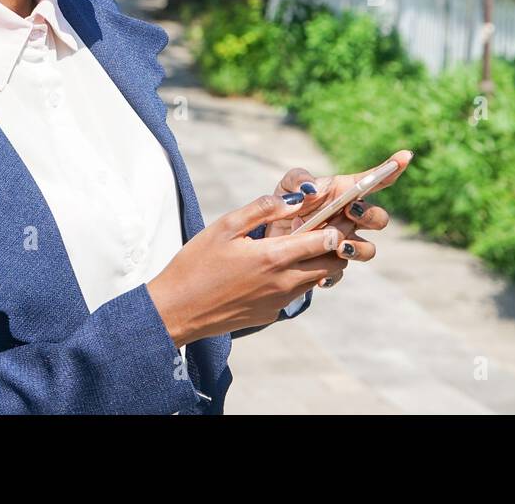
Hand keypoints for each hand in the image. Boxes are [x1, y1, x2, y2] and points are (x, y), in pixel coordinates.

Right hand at [147, 193, 348, 346]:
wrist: (176, 310)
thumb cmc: (196, 263)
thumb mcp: (225, 226)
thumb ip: (262, 209)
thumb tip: (294, 199)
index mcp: (274, 256)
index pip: (325, 241)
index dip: (337, 226)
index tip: (338, 214)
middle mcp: (283, 282)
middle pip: (331, 264)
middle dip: (335, 245)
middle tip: (325, 228)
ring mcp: (279, 302)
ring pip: (316, 279)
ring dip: (318, 262)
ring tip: (300, 244)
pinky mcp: (270, 314)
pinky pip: (295, 293)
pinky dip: (298, 278)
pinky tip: (276, 267)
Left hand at [260, 150, 412, 284]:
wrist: (271, 235)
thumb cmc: (287, 203)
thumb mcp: (288, 186)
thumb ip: (298, 180)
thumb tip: (311, 190)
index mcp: (346, 193)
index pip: (374, 181)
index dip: (392, 168)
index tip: (406, 155)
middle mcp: (353, 218)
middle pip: (380, 218)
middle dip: (370, 215)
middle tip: (350, 211)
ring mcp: (347, 242)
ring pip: (369, 250)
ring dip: (357, 248)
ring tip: (339, 247)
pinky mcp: (332, 265)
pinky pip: (341, 273)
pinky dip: (332, 274)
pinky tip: (320, 275)